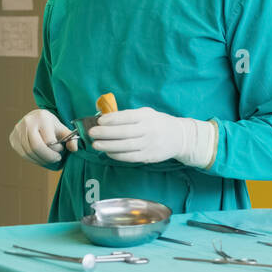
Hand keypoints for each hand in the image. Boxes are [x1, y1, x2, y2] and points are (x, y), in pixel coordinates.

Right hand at [9, 108, 77, 166]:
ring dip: (41, 160)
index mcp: (42, 117)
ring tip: (49, 158)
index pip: (49, 141)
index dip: (56, 149)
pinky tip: (40, 157)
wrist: (35, 118)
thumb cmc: (50, 125)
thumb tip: (74, 148)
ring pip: (29, 153)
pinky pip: (23, 154)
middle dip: (48, 157)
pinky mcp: (13, 138)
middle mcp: (28, 122)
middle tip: (56, 159)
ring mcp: (18, 130)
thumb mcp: (62, 128)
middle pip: (37, 147)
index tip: (61, 148)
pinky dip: (33, 159)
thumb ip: (70, 138)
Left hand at [88, 108, 214, 166]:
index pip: (127, 117)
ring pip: (125, 147)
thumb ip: (128, 115)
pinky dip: (116, 155)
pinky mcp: (149, 156)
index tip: (99, 121)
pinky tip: (107, 152)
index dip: (112, 119)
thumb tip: (105, 119)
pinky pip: (130, 157)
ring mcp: (149, 144)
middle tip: (92, 133)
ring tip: (95, 144)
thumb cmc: (157, 123)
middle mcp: (149, 130)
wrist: (179, 137)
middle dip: (105, 133)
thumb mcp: (146, 113)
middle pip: (124, 133)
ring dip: (107, 146)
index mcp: (147, 116)